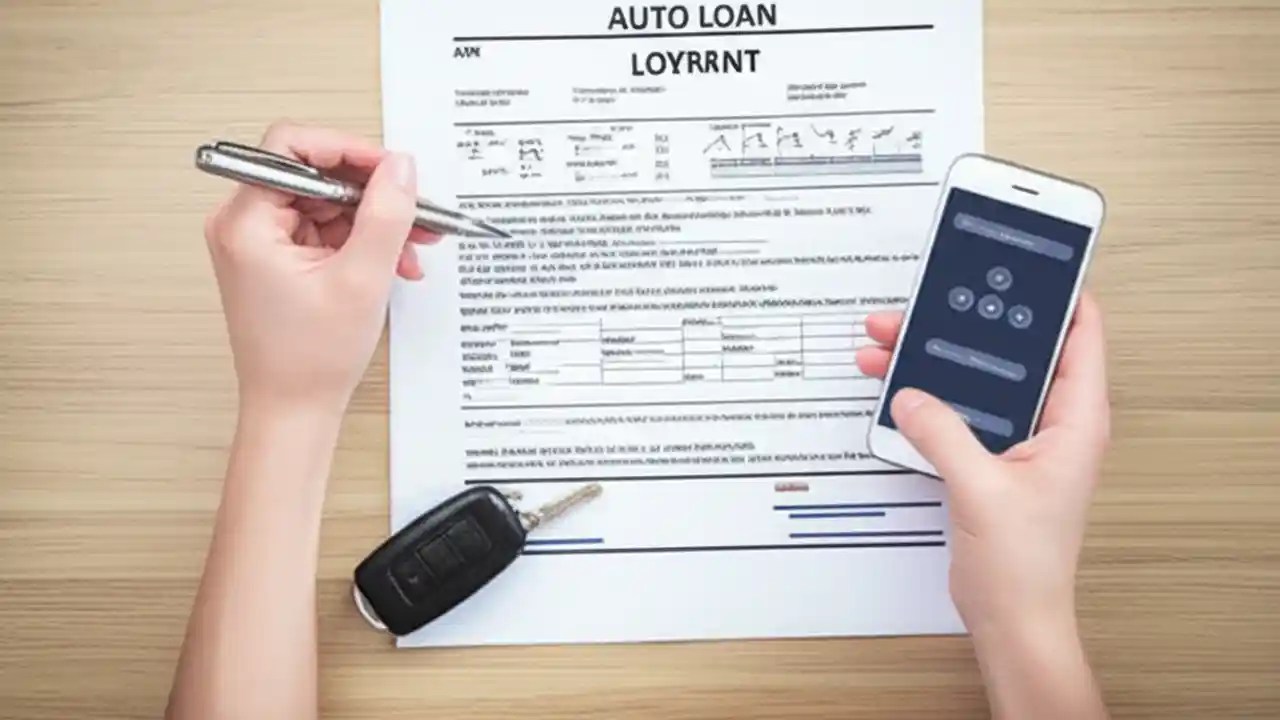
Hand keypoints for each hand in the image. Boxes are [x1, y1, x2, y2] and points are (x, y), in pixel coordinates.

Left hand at [203, 122, 436, 417]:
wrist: (293, 410)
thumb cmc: (308, 359)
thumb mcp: (362, 278)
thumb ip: (386, 214)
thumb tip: (401, 167)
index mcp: (245, 223)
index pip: (290, 146)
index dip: (346, 149)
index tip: (388, 167)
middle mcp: (243, 225)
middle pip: (314, 174)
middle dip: (371, 192)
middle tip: (413, 208)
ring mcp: (260, 242)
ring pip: (327, 203)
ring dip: (374, 220)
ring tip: (412, 245)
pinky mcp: (278, 259)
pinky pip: (326, 230)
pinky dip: (362, 241)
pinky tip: (392, 261)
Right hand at [856, 293, 1110, 639]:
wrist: (1010, 617)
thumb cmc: (1025, 567)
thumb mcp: (981, 489)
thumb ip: (943, 433)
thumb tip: (912, 393)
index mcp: (1076, 421)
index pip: (1079, 332)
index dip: (1053, 291)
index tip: (1018, 261)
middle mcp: (1053, 423)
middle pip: (1011, 348)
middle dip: (964, 321)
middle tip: (926, 298)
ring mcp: (1018, 438)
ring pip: (976, 375)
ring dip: (933, 356)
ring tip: (890, 336)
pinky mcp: (988, 455)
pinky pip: (956, 406)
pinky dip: (924, 391)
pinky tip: (892, 382)